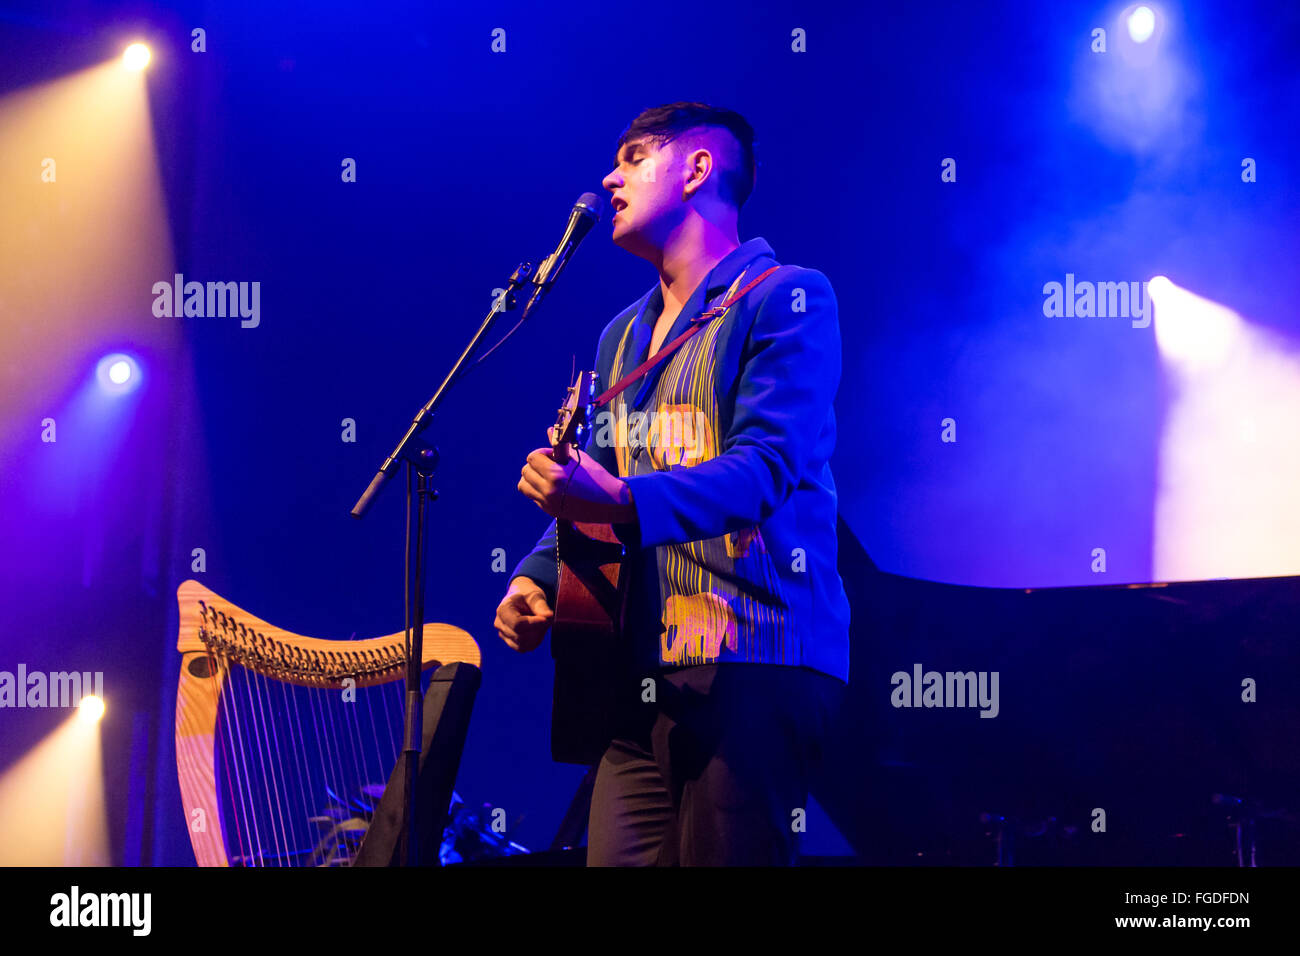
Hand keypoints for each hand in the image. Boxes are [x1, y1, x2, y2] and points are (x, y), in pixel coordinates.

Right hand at [494, 576, 552, 652]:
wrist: (522, 598)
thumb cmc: (527, 594)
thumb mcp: (535, 595)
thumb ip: (541, 605)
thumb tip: (549, 616)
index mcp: (503, 610)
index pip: (517, 624)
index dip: (534, 624)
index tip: (547, 618)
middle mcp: (499, 624)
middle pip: (520, 637)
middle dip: (538, 630)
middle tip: (548, 618)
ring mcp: (503, 634)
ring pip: (523, 646)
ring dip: (537, 637)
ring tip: (542, 623)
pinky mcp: (511, 642)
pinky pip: (525, 648)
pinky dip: (535, 641)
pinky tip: (539, 630)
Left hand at [517, 444, 634, 523]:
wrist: (610, 502)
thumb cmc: (597, 477)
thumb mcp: (579, 458)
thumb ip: (559, 446)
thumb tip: (549, 430)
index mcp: (555, 474)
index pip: (532, 458)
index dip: (542, 453)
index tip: (552, 455)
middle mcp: (548, 490)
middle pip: (525, 472)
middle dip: (535, 465)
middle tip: (550, 465)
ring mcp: (548, 502)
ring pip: (523, 486)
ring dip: (531, 478)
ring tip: (547, 476)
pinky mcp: (550, 510)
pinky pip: (533, 496)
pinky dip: (538, 490)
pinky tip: (553, 487)